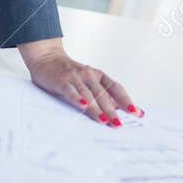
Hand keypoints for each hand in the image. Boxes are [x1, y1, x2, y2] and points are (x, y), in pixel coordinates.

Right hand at [18, 39, 141, 126]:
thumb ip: (104, 94)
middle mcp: (89, 75)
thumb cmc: (69, 73)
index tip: (136, 112)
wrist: (46, 58)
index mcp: (98, 75)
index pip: (116, 88)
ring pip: (89, 95)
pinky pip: (71, 91)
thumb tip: (122, 108)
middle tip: (119, 124)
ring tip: (105, 121)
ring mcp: (75, 77)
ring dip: (97, 109)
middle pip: (104, 94)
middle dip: (112, 110)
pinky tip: (83, 106)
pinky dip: (77, 98)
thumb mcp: (89, 82)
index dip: (126, 100)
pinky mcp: (62, 81)